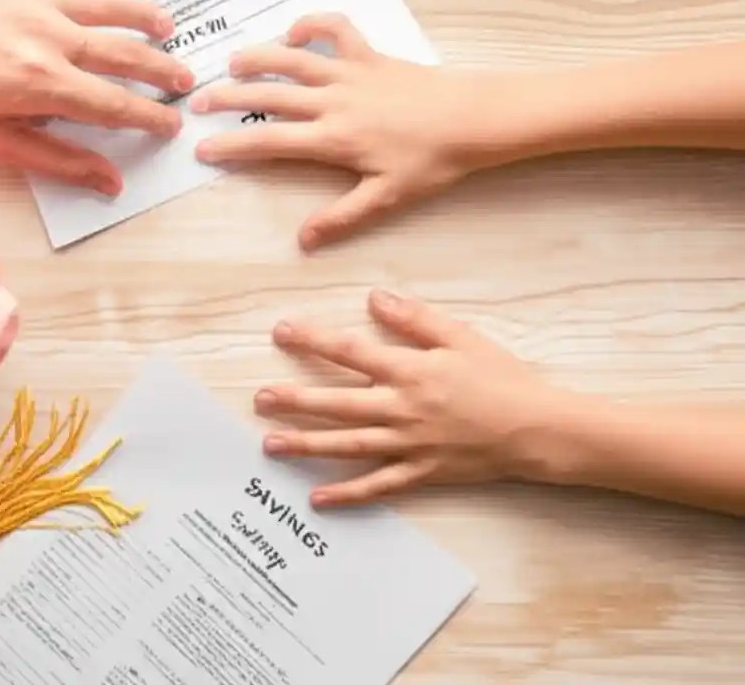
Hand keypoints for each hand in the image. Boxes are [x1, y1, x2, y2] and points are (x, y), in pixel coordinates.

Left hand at [0, 0, 193, 194]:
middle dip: (161, 74)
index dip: (149, 118)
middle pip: (124, 59)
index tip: (170, 126)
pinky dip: (112, 4)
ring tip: (172, 36)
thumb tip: (107, 180)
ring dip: (147, 28)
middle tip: (185, 86)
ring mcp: (42, 8)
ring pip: (112, 17)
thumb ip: (56, 160)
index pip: (115, 106)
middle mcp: (51, 42)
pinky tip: (122, 10)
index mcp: (42, 85)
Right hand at [190, 13, 492, 249]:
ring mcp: (351, 74)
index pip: (269, 141)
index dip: (231, 145)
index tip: (203, 148)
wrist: (475, 118)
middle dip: (228, 97)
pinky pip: (336, 30)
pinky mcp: (371, 56)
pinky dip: (312, 25)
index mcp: (332, 139)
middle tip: (198, 101)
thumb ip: (340, 218)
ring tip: (231, 64)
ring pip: (293, 59)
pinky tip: (295, 34)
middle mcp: (334, 102)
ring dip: (258, 58)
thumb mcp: (386, 198)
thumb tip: (303, 241)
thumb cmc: (433, 161)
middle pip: (269, 95)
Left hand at [254, 289, 573, 506]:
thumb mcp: (460, 337)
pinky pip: (378, 485)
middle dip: (295, 399)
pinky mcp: (421, 472)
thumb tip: (374, 299)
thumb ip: (414, 319)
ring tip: (270, 444)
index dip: (313, 341)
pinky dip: (347, 494)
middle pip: (337, 403)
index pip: (350, 352)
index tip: (280, 332)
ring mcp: (409, 444)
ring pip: (348, 445)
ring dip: (307, 444)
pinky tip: (317, 498)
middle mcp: (402, 409)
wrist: (538, 429)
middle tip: (259, 398)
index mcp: (410, 371)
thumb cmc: (501, 378)